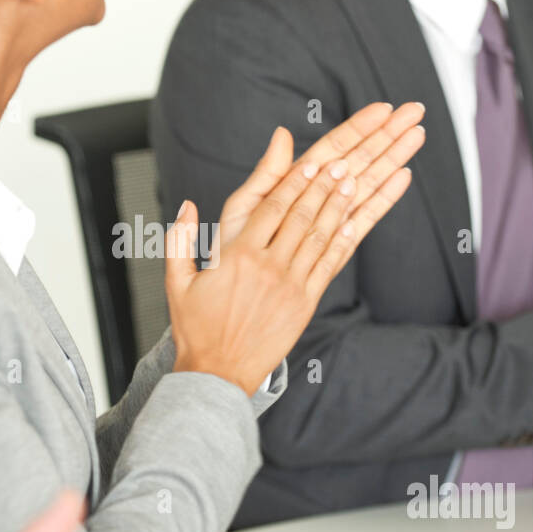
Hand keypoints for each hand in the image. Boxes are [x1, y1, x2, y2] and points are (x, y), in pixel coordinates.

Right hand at [166, 102, 425, 393]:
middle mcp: (267, 267)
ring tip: (356, 178)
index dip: (295, 181)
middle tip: (346, 158)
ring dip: (338, 204)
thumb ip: (181, 239)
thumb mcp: (177, 281)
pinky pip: (329, 264)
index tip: (314, 160)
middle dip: (325, 184)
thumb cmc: (196, 327)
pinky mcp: (305, 302)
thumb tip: (188, 205)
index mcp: (236, 257)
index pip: (271, 209)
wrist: (217, 373)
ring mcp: (289, 285)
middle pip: (301, 215)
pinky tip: (354, 218)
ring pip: (319, 235)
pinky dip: (343, 237)